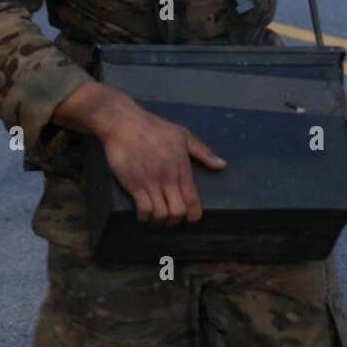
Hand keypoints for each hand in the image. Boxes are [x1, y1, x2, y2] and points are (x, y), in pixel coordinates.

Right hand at [98, 103, 226, 226]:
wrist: (124, 123)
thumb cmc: (154, 127)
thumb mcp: (182, 135)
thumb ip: (203, 152)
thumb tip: (222, 165)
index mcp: (182, 167)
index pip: (193, 200)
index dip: (194, 215)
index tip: (190, 218)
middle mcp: (168, 178)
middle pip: (178, 212)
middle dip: (176, 222)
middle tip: (171, 220)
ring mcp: (150, 182)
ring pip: (161, 214)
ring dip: (159, 222)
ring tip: (156, 221)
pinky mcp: (133, 184)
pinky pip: (143, 210)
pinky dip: (144, 218)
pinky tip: (143, 216)